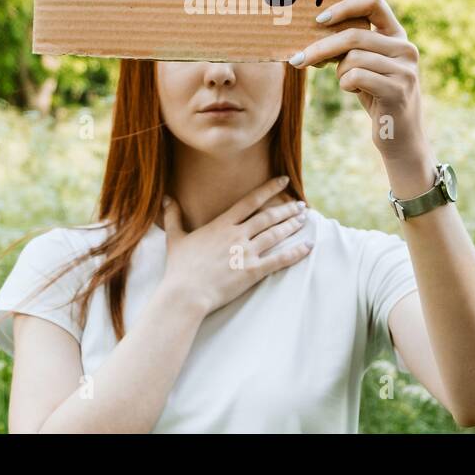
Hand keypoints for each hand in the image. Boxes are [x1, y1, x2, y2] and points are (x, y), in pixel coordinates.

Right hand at [158, 175, 312, 316]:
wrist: (185, 293)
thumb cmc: (180, 268)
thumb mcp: (175, 238)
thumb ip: (173, 216)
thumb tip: (166, 198)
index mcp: (222, 224)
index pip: (251, 201)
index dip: (269, 189)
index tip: (284, 181)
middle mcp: (237, 234)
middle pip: (269, 217)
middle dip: (287, 209)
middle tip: (301, 205)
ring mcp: (246, 252)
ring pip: (276, 234)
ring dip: (292, 225)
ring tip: (304, 219)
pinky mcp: (253, 271)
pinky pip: (280, 259)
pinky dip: (296, 252)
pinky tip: (308, 246)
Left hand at [287, 0, 435, 184]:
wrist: (400, 137)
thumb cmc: (376, 97)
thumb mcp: (364, 66)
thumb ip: (348, 47)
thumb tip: (310, 33)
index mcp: (397, 35)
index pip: (373, 2)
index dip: (344, 6)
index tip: (319, 20)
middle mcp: (405, 48)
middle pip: (353, 35)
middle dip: (321, 47)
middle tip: (297, 60)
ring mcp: (405, 69)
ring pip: (352, 57)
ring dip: (340, 73)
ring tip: (349, 84)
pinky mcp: (398, 90)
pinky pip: (355, 76)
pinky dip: (346, 84)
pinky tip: (356, 92)